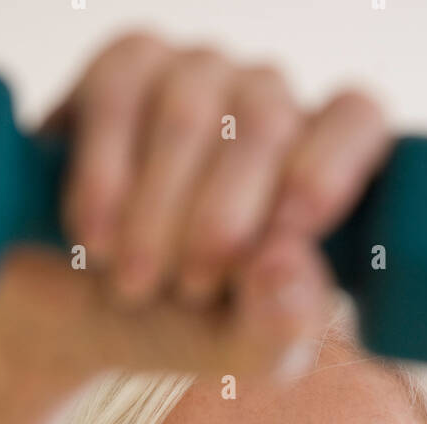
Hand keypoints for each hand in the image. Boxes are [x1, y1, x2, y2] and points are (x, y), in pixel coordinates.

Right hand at [0, 29, 391, 391]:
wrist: (70, 318)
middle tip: (190, 292)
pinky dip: (104, 181)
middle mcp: (267, 106)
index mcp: (319, 167)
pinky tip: (95, 237)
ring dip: (155, 217)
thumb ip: (281, 326)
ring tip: (134, 283)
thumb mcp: (240, 352)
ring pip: (190, 114)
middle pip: (268, 123)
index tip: (293, 227)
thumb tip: (286, 264)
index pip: (355, 120)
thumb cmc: (176, 324)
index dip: (330, 165)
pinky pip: (120, 98)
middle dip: (220, 224)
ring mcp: (198, 77)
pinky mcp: (125, 68)